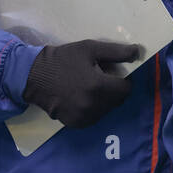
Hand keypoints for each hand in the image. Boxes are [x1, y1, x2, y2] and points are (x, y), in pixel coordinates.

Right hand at [21, 39, 139, 128]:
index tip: (112, 74)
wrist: (33, 75)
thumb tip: (138, 52)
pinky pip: (93, 117)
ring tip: (89, 87)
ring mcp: (83, 117)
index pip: (126, 89)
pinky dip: (92, 109)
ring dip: (104, 100)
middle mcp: (93, 105)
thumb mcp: (90, 49)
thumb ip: (117, 52)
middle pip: (117, 101)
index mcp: (99, 86)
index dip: (123, 81)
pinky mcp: (75, 123)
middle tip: (100, 79)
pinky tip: (81, 97)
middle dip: (113, 90)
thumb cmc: (63, 59)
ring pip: (106, 110)